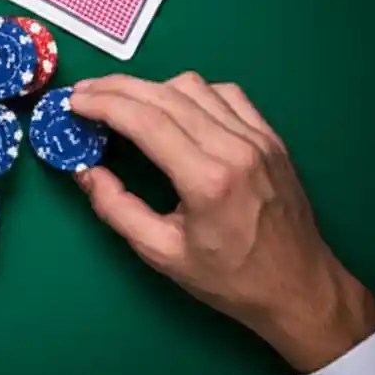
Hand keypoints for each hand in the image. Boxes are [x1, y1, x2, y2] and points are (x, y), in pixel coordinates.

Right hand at [70, 73, 374, 372]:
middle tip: (84, 93)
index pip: (146, 121)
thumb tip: (83, 171)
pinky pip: (226, 94)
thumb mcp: (162, 254)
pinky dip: (190, 92)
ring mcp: (258, 137)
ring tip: (123, 102)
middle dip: (117, 88)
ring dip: (152, 87)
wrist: (301, 288)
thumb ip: (117, 209)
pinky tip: (173, 107)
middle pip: (165, 95)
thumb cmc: (230, 279)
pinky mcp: (271, 136)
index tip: (74, 102)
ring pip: (195, 86)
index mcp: (207, 180)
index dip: (104, 104)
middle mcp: (235, 148)